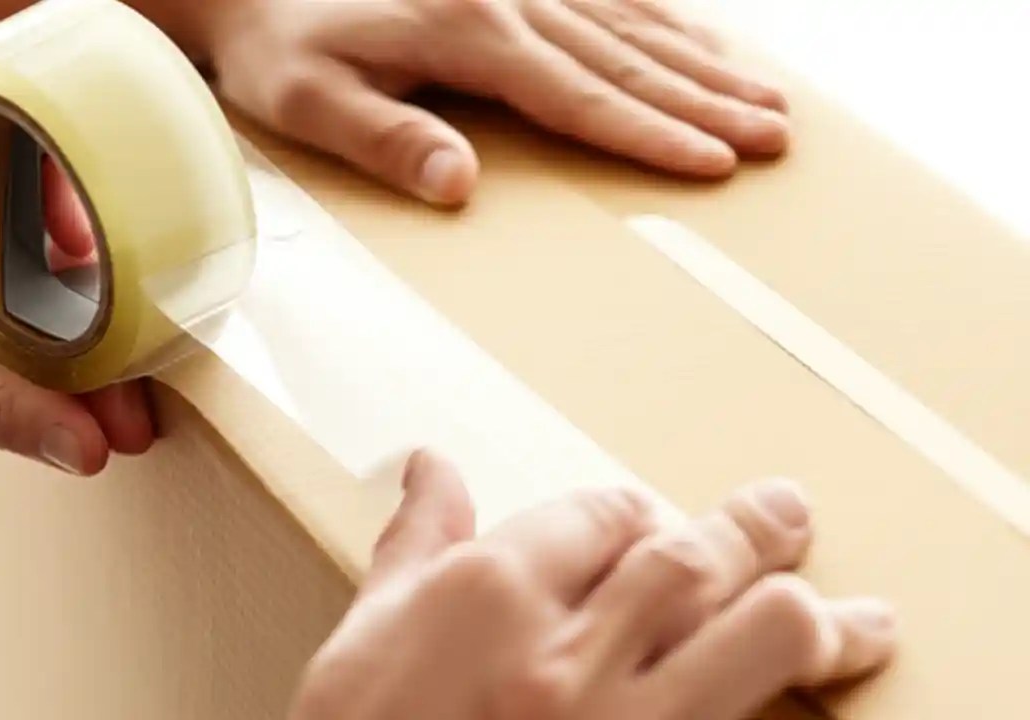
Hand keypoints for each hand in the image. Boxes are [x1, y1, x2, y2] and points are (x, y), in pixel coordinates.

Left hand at [0, 113, 152, 482]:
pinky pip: (15, 326)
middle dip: (94, 315)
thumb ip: (2, 406)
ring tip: (123, 412)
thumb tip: (90, 442)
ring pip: (35, 291)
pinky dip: (49, 372)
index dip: (79, 208)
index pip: (20, 158)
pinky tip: (86, 413)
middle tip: (136, 374)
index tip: (115, 266)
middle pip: (40, 240)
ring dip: (80, 355)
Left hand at [207, 0, 787, 205]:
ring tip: (770, 95)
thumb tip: (462, 184)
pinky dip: (664, 19)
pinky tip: (702, 38)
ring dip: (704, 62)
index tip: (716, 165)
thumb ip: (386, 137)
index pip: (580, 95)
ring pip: (633, 21)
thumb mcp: (308, 99)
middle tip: (777, 135)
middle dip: (706, 101)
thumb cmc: (277, 44)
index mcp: (469, 32)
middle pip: (628, 57)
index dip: (651, 134)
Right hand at [289, 451, 894, 719]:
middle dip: (752, 527)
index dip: (632, 510)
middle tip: (789, 513)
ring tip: (852, 612)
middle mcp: (566, 652)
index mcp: (487, 596)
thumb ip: (415, 546)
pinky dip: (791, 703)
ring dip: (812, 614)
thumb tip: (431, 469)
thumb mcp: (366, 639)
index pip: (595, 512)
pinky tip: (823, 691)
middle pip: (690, 555)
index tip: (647, 518)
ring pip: (759, 630)